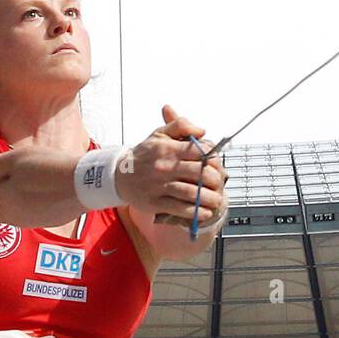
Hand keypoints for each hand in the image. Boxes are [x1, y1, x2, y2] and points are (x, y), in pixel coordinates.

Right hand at [115, 104, 226, 228]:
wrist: (119, 175)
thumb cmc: (144, 155)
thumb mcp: (160, 134)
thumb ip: (181, 125)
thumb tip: (202, 131)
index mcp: (168, 148)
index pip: (198, 152)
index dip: (212, 158)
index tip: (217, 164)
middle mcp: (164, 167)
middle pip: (199, 173)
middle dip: (215, 180)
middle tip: (220, 184)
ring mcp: (160, 186)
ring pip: (192, 193)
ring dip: (209, 199)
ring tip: (217, 200)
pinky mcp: (156, 203)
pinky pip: (180, 209)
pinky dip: (196, 212)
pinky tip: (205, 212)